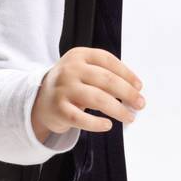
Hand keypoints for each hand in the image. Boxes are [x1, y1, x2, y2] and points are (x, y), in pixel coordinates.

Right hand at [31, 47, 145, 142]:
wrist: (40, 99)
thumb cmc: (72, 84)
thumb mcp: (84, 69)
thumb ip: (106, 74)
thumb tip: (135, 90)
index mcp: (79, 55)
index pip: (108, 60)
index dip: (127, 74)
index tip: (139, 86)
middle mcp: (70, 70)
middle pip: (107, 80)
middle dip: (128, 93)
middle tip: (140, 104)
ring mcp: (63, 89)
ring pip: (98, 99)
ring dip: (118, 110)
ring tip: (129, 117)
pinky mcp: (58, 109)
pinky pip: (81, 118)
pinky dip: (97, 123)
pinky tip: (108, 125)